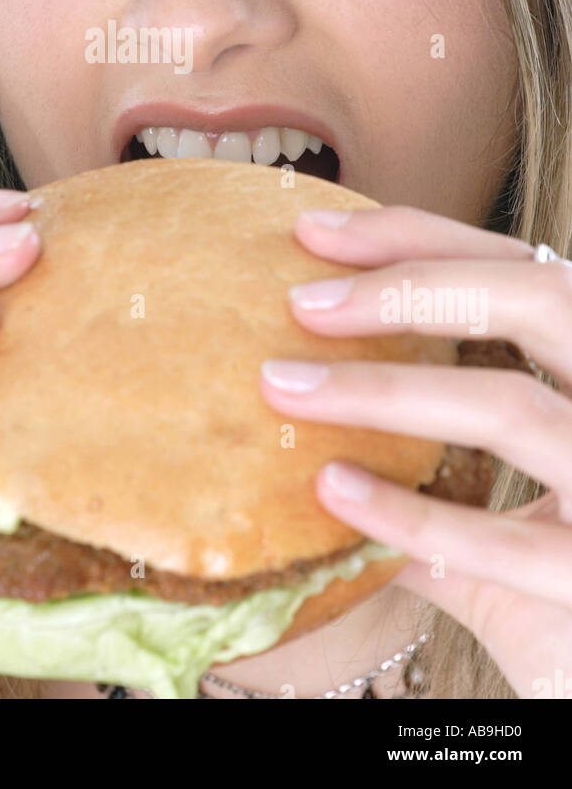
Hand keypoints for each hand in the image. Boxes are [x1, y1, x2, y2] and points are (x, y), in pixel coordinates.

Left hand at [258, 204, 571, 699]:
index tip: (313, 232)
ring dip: (384, 391)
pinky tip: (331, 491)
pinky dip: (408, 512)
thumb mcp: (516, 516)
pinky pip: (500, 541)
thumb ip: (437, 477)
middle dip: (411, 285)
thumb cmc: (567, 592)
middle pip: (537, 297)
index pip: (520, 267)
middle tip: (300, 301)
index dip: (419, 236)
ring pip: (510, 407)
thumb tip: (310, 430)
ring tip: (282, 387)